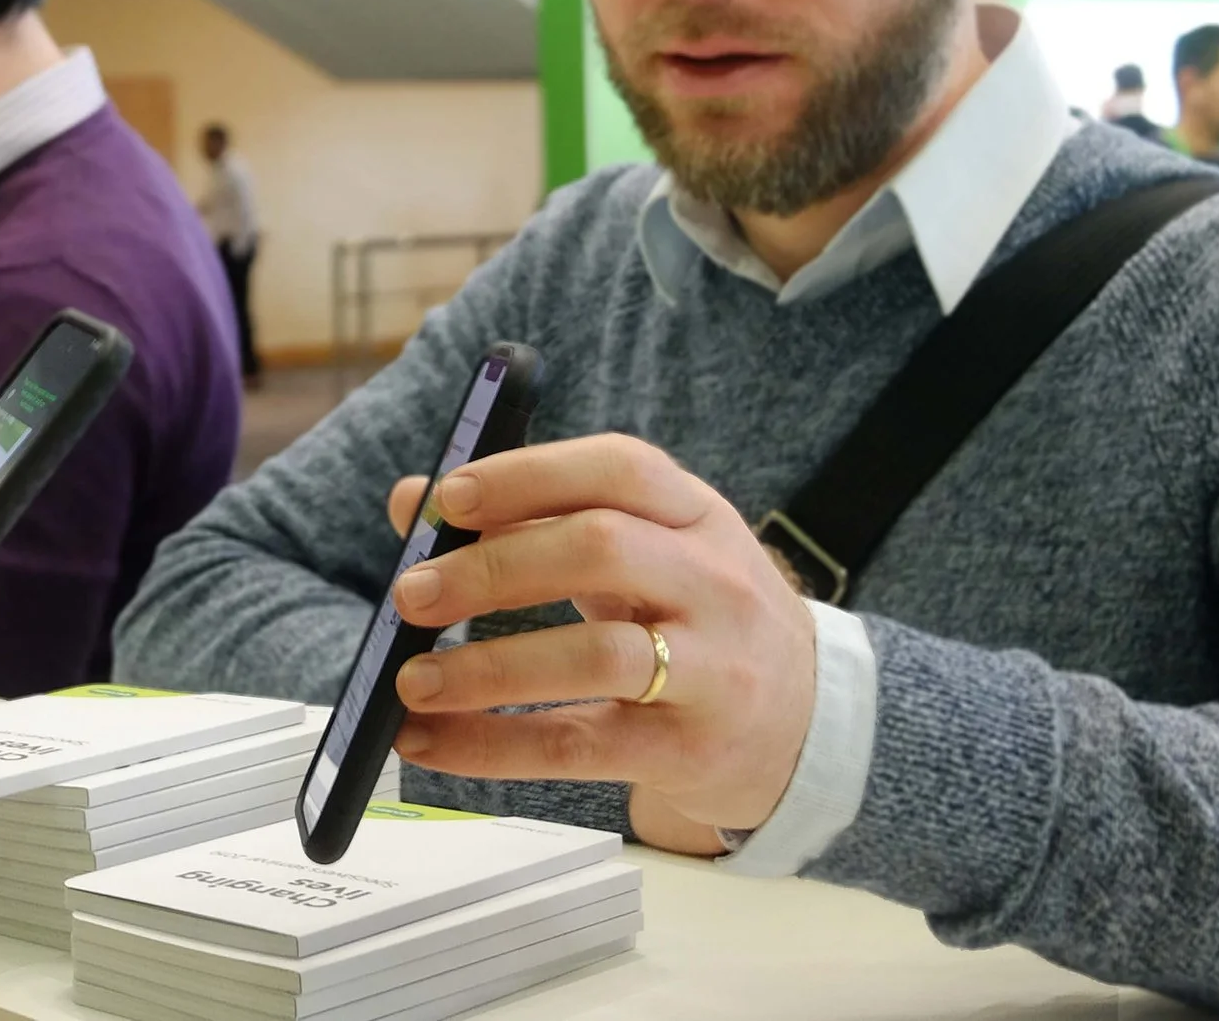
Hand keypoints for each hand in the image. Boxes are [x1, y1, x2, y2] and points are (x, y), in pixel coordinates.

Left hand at [382, 476, 725, 856]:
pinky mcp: (688, 749)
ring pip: (596, 656)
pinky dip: (492, 745)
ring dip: (489, 666)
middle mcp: (715, 582)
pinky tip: (428, 741)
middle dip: (495, 568)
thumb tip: (408, 502)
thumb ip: (531, 519)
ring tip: (411, 679)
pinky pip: (579, 746)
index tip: (449, 497)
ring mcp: (713, 670)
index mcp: (698, 514)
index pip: (620, 469)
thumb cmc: (696, 618)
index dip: (528, 475)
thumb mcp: (643, 550)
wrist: (809, 726)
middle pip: (602, 550)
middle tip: (411, 593)